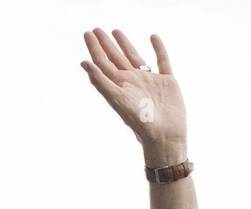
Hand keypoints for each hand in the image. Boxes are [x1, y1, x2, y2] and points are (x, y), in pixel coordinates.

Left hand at [80, 29, 187, 165]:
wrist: (165, 136)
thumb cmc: (140, 122)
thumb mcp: (117, 99)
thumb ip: (101, 81)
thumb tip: (83, 63)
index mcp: (120, 86)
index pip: (103, 63)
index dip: (94, 48)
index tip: (87, 33)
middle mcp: (133, 82)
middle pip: (116, 58)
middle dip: (106, 44)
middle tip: (96, 29)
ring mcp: (150, 81)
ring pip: (135, 57)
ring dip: (125, 45)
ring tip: (116, 31)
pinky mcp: (167, 82)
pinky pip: (162, 61)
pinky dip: (159, 49)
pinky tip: (153, 37)